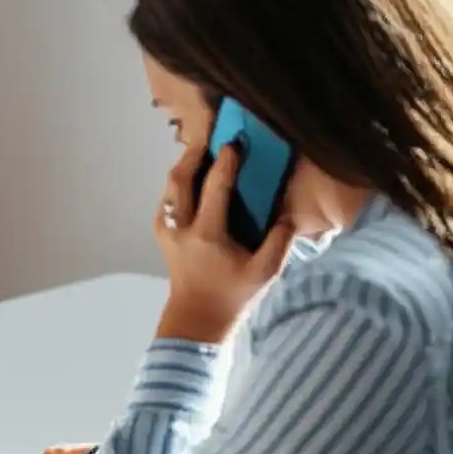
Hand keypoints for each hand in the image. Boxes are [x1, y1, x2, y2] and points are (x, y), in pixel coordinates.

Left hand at [154, 142, 296, 342]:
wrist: (196, 319)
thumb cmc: (233, 296)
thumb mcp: (265, 273)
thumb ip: (280, 241)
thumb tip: (290, 214)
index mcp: (208, 235)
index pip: (215, 188)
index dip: (225, 161)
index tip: (235, 142)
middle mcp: (182, 229)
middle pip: (180, 179)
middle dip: (194, 152)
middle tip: (210, 134)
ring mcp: (167, 232)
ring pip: (170, 188)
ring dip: (185, 165)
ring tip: (201, 149)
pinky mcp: (162, 235)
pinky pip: (167, 200)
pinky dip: (179, 184)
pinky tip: (192, 177)